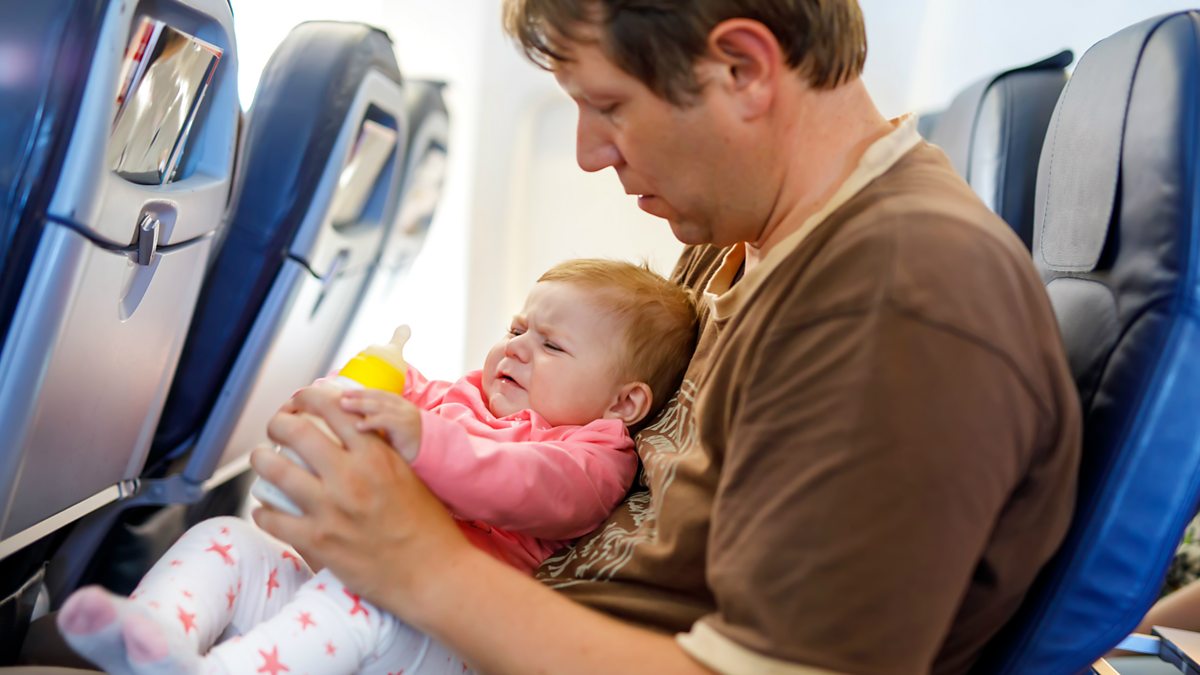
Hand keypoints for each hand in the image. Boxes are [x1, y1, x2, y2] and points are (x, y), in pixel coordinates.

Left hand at [250, 385, 470, 619]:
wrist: (431, 572)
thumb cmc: (425, 525)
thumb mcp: (406, 475)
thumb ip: (377, 453)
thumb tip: (349, 432)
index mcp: (375, 455)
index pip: (331, 407)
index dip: (307, 398)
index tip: (298, 402)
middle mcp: (350, 477)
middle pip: (295, 431)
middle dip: (277, 424)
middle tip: (276, 429)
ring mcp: (331, 509)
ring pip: (274, 470)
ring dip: (262, 461)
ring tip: (264, 462)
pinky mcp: (317, 542)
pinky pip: (272, 518)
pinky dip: (264, 510)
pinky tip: (267, 509)